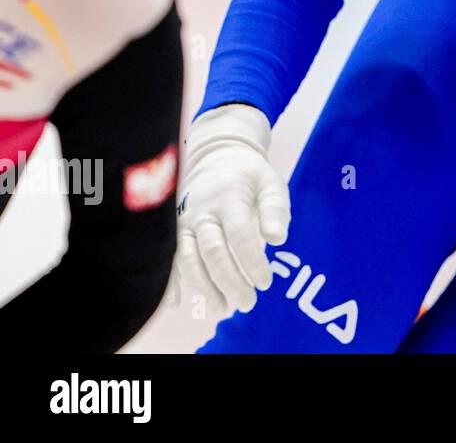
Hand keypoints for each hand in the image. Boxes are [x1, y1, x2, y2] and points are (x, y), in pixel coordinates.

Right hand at [176, 104, 289, 315]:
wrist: (215, 157)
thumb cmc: (249, 175)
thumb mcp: (270, 182)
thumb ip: (275, 209)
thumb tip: (277, 239)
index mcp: (229, 198)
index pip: (239, 234)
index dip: (252, 261)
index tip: (266, 282)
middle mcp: (202, 212)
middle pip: (212, 252)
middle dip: (230, 281)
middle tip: (248, 303)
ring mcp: (183, 222)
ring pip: (188, 259)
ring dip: (203, 287)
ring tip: (221, 308)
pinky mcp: (173, 231)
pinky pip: (168, 258)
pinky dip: (169, 281)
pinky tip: (177, 303)